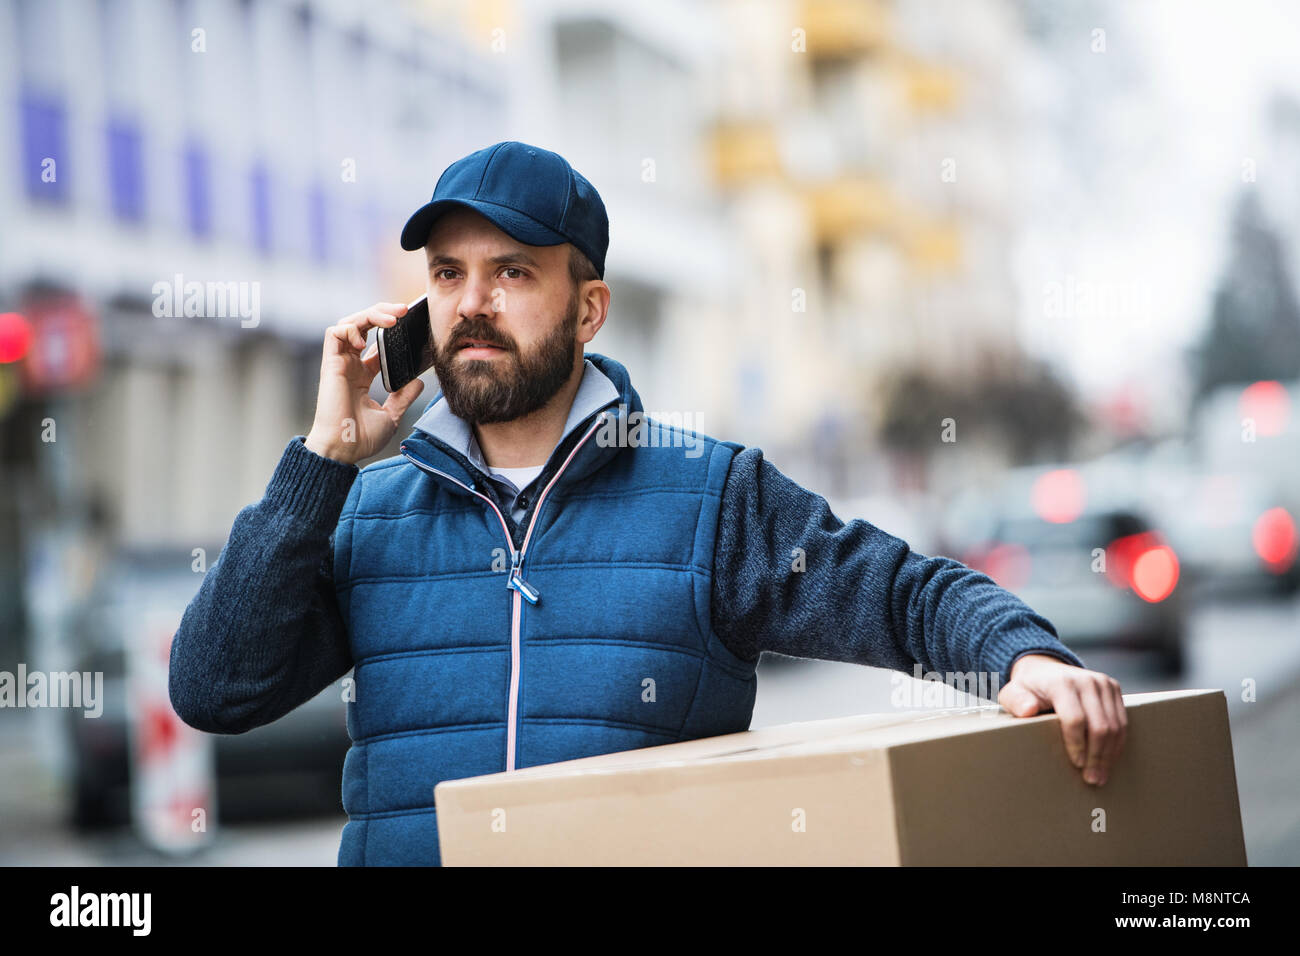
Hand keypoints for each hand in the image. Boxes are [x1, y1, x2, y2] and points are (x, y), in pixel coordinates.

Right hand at [304, 302, 426, 464]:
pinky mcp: (331, 363)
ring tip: (393, 319)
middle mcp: (350, 365)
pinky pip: (335, 332)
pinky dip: (350, 328)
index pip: (375, 343)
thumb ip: (403, 397)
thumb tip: (419, 382)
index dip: (391, 331)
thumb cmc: (360, 437)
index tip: (411, 326)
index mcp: (362, 376)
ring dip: (371, 315)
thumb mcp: (392, 415)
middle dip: (383, 313)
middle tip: (405, 310)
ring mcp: (340, 363)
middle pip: (364, 326)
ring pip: (350, 323)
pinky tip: (365, 340)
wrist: (343, 449)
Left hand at [997, 654, 1126, 786]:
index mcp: (1061, 682)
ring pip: (1115, 725)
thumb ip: (1016, 702)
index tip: (1076, 764)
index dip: (1077, 744)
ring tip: (1101, 775)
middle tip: (1092, 779)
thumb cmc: (1028, 689)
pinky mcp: (1113, 688)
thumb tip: (1028, 710)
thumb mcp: (1013, 693)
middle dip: (1097, 756)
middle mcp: (1086, 680)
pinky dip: (1117, 743)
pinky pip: (1122, 721)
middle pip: (1099, 725)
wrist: (1044, 669)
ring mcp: (1103, 683)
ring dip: (1110, 754)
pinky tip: (1108, 759)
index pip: (1075, 719)